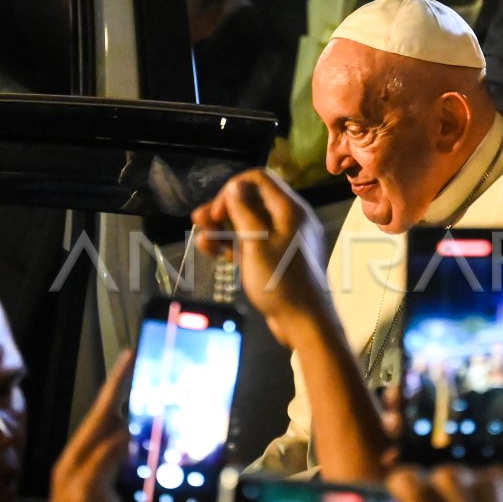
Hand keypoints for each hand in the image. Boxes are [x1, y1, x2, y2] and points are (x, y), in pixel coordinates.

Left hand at [29, 352, 211, 501]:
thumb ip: (107, 454)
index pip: (106, 410)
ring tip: (210, 447)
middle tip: (187, 399)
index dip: (120, 382)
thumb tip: (132, 431)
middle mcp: (107, 472)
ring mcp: (128, 497)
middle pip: (140, 437)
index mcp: (85, 459)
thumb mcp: (84, 487)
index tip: (135, 353)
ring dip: (185, 465)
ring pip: (163, 472)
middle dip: (164, 422)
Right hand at [191, 169, 331, 345]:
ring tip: (200, 237)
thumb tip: (235, 186)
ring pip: (248, 224)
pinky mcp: (275, 259)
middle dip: (223, 209)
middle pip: (251, 201)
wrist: (304, 321)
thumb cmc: (282, 281)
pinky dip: (232, 244)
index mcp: (290, 210)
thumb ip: (244, 212)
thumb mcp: (258, 244)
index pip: (258, 179)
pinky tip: (211, 249)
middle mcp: (288, 220)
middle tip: (198, 220)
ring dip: (223, 228)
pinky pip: (252, 243)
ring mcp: (282, 240)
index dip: (233, 189)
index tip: (218, 210)